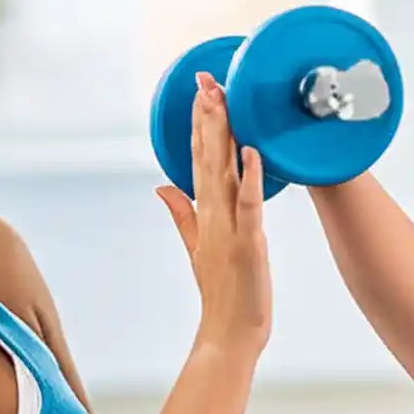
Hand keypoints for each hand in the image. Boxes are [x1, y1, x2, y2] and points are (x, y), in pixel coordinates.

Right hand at [157, 72, 271, 357]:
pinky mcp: (248, 242)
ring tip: (220, 100)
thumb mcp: (196, 247)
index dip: (199, 124)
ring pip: (223, 172)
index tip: (201, 91)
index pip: (198, 158)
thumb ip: (181, 214)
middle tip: (207, 80)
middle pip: (207, 157)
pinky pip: (249, 205)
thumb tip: (162, 187)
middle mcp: (213, 214)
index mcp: (204, 213)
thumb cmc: (222, 293)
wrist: (230, 333)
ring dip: (221, 135)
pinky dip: (249, 177)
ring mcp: (229, 227)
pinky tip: (250, 151)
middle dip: (207, 117)